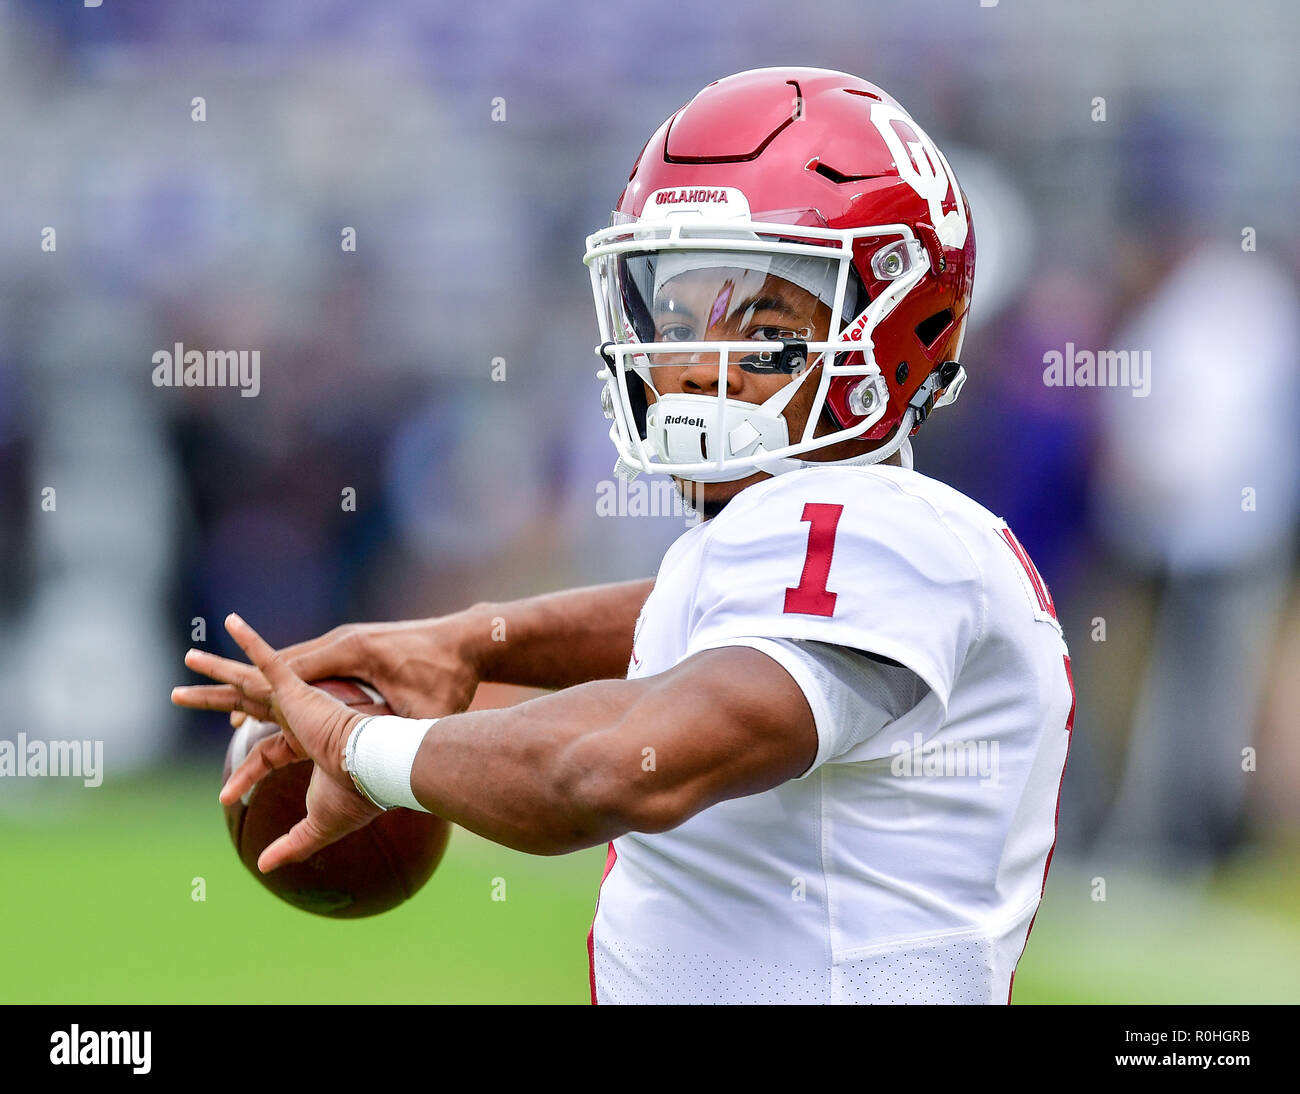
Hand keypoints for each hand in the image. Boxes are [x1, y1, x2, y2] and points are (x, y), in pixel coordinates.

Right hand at [171, 615, 481, 722]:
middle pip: (272, 666)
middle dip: (229, 680)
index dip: (260, 696)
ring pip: (283, 664)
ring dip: (248, 680)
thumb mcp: (428, 712)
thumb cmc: (452, 678)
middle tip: (184, 686)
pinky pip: (306, 662)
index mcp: (350, 654)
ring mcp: (343, 642)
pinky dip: (279, 673)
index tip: (234, 719)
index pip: (291, 673)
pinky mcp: (353, 645)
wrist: (468, 642)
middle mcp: (339, 643)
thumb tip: (397, 770)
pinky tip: (260, 680)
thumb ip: (409, 738)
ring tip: (211, 691)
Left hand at [176, 613, 380, 871]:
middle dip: (216, 704)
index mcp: (313, 744)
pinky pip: (269, 660)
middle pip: (249, 709)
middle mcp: (303, 718)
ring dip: (216, 670)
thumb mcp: (320, 825)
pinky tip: (231, 622)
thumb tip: (264, 868)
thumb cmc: (362, 795)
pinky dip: (250, 641)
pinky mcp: (299, 690)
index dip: (247, 775)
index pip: (269, 755)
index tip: (226, 798)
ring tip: (188, 659)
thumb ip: (293, 843)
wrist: (380, 769)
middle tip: (183, 696)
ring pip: (248, 681)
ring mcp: (300, 701)